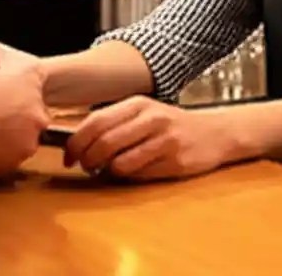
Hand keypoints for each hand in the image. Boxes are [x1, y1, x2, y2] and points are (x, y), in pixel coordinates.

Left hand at [64, 96, 238, 180]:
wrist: (213, 132)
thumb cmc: (170, 124)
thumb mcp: (143, 113)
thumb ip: (114, 122)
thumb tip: (77, 141)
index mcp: (138, 104)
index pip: (96, 121)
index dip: (76, 141)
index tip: (68, 155)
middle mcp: (151, 118)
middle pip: (105, 142)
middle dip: (88, 159)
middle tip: (85, 167)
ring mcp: (165, 140)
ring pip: (120, 162)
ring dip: (107, 171)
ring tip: (108, 169)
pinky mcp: (175, 160)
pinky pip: (139, 174)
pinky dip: (128, 176)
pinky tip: (132, 171)